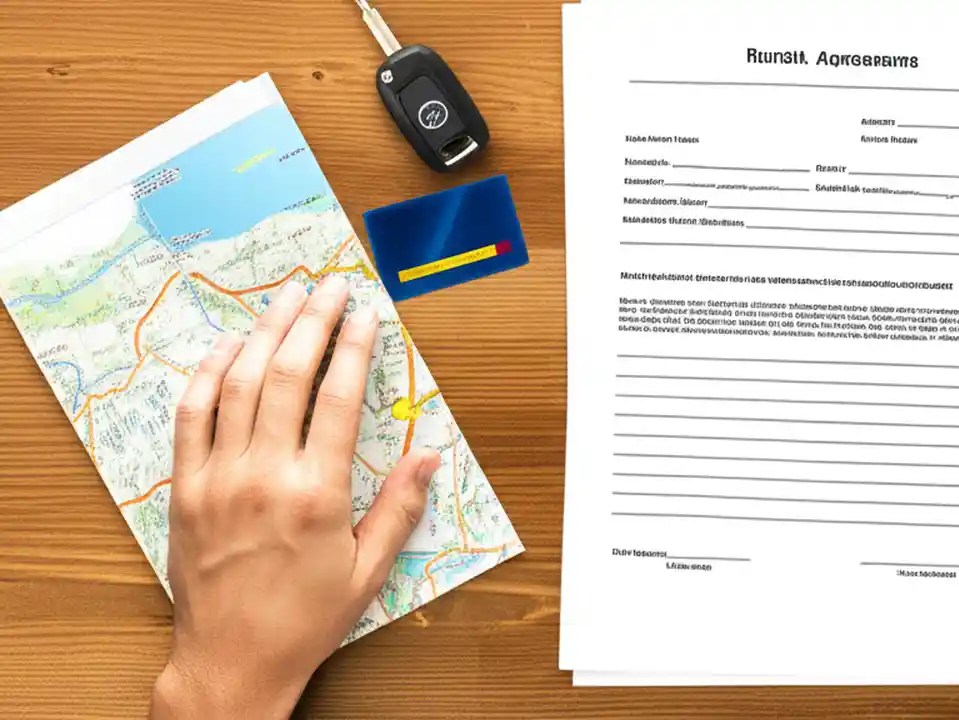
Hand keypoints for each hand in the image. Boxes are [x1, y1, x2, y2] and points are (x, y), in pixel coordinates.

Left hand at [150, 276, 439, 718]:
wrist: (232, 662)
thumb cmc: (305, 620)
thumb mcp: (368, 570)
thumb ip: (399, 508)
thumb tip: (428, 453)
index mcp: (317, 493)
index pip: (337, 397)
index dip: (354, 346)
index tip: (365, 313)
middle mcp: (265, 475)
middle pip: (289, 375)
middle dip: (313, 322)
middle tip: (329, 286)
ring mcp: (218, 478)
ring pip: (240, 384)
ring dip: (265, 333)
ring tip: (285, 298)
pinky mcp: (185, 489)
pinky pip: (192, 416)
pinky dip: (209, 373)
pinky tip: (230, 346)